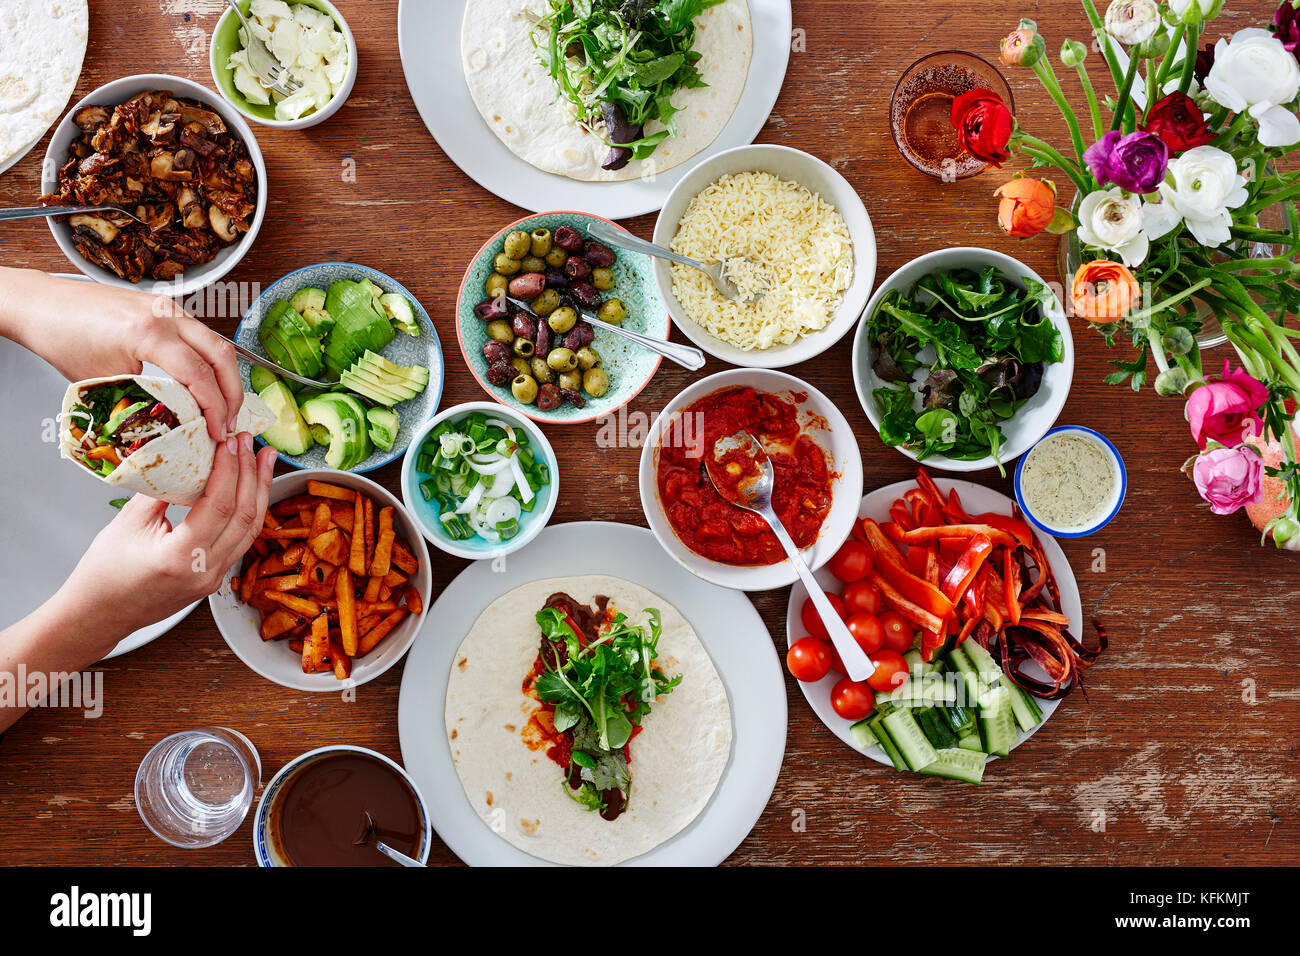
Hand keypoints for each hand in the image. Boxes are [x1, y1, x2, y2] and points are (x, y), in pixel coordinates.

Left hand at [0, 267, 242, 440]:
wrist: (43, 305)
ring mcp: (168, 307)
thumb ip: (143, 397)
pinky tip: (206, 384)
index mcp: (147, 332)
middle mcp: (165, 314)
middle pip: (222, 354)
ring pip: (217, 343)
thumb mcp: (103, 379)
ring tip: (223, 408)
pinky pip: (201, 336)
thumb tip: (172, 425)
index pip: (199, 374)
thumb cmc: (62, 338)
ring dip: (225, 377)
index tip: (218, 432)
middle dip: (233, 393)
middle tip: (230, 422)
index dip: (215, 408)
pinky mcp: (166, 307)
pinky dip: (210, 362)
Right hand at [51, 433, 277, 653]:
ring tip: (263, 458)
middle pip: (245, 515)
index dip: (229, 469)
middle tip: (251, 441)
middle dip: (252, 473)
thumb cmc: (105, 574)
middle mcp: (206, 571)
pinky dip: (249, 509)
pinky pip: (243, 539)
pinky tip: (251, 487)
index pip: (220, 505)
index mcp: (181, 558)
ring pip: (251, 528)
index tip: (229, 441)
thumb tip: (184, 455)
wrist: (101, 614)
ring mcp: (215, 577)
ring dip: (259, 490)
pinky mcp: (216, 577)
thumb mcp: (128, 522)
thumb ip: (161, 490)